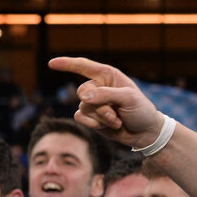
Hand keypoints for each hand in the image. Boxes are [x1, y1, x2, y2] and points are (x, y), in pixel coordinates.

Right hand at [48, 56, 164, 148]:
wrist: (145, 133)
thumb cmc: (141, 111)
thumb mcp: (128, 99)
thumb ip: (106, 95)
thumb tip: (83, 97)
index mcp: (108, 75)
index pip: (84, 66)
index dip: (67, 64)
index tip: (51, 63)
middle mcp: (99, 87)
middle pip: (82, 92)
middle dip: (99, 106)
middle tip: (116, 113)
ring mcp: (94, 103)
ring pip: (82, 107)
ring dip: (101, 117)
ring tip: (117, 121)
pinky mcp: (91, 117)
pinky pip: (79, 118)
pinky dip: (94, 124)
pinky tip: (109, 126)